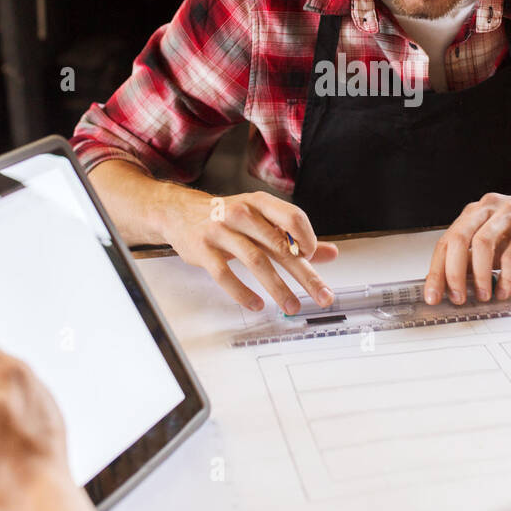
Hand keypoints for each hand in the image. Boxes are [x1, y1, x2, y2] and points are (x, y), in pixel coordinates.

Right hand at [157, 188, 338, 314]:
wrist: (180, 213)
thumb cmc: (227, 217)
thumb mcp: (262, 220)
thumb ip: (295, 237)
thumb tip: (331, 254)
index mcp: (260, 204)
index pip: (293, 217)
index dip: (308, 239)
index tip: (313, 258)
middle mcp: (243, 214)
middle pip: (280, 246)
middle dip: (305, 275)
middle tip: (322, 296)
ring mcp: (222, 231)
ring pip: (256, 261)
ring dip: (278, 288)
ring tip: (292, 306)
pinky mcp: (204, 250)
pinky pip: (225, 275)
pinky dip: (242, 293)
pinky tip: (256, 304)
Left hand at [424, 193, 510, 304]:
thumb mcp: (498, 242)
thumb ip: (476, 256)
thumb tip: (455, 282)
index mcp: (475, 211)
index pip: (446, 240)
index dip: (436, 269)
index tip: (433, 294)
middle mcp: (489, 207)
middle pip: (458, 239)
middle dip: (452, 273)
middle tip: (457, 297)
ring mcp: (510, 214)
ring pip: (482, 244)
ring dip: (479, 276)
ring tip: (483, 295)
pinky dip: (505, 277)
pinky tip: (504, 290)